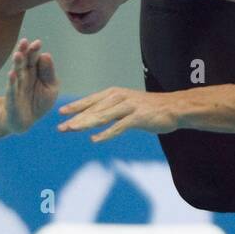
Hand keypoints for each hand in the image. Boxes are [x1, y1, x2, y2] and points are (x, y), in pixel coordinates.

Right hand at [3, 38, 58, 132]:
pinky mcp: (12, 98)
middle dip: (24, 51)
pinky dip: (12, 82)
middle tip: (25, 41)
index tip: (37, 43)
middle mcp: (24, 75)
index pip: (34, 57)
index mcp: (34, 71)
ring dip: (17, 63)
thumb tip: (45, 55)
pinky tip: (12, 74)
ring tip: (18, 55)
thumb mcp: (50, 88)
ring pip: (17, 72)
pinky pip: (12, 89)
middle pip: (24, 61)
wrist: (24, 120)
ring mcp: (17, 85)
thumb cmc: (39, 102)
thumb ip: (49, 73)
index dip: (34, 50)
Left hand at [58, 87, 181, 141]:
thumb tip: (96, 118)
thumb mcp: (127, 106)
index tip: (60, 112)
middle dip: (75, 118)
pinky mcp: (137, 118)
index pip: (91, 100)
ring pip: (102, 117)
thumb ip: (112, 111)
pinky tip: (94, 139)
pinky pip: (118, 127)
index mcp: (115, 94)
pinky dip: (105, 134)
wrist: (174, 108)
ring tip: (72, 130)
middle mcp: (119, 98)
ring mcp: (128, 107)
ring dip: (85, 124)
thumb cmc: (150, 109)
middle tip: (60, 127)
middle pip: (93, 109)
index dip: (75, 106)